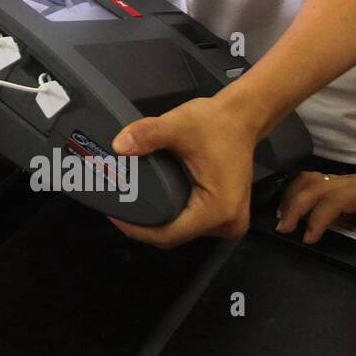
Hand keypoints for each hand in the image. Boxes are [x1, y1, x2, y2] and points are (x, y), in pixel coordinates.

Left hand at [108, 94, 262, 246]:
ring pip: (182, 232)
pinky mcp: (225, 215)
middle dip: (144, 227)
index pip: (169, 234)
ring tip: (130, 204)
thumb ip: (148, 134)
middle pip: (174, 237)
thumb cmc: (215, 122)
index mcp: (218, 210)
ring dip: (157, 222)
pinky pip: (190, 224)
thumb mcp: (178, 125)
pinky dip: (171, 216)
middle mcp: (228, 223)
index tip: (113, 216)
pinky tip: (152, 203)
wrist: (242, 117)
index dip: (137, 230)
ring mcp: (229, 222)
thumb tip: (119, 146)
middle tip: (117, 208)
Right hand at [277, 169, 355, 263]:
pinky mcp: (341, 181)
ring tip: (283, 217)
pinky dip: (298, 190)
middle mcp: (352, 181)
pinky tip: (292, 205)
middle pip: (316, 187)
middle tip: (283, 229)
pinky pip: (313, 180)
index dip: (318, 218)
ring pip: (310, 179)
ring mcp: (345, 179)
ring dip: (293, 196)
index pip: (335, 200)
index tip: (308, 239)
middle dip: (296, 207)